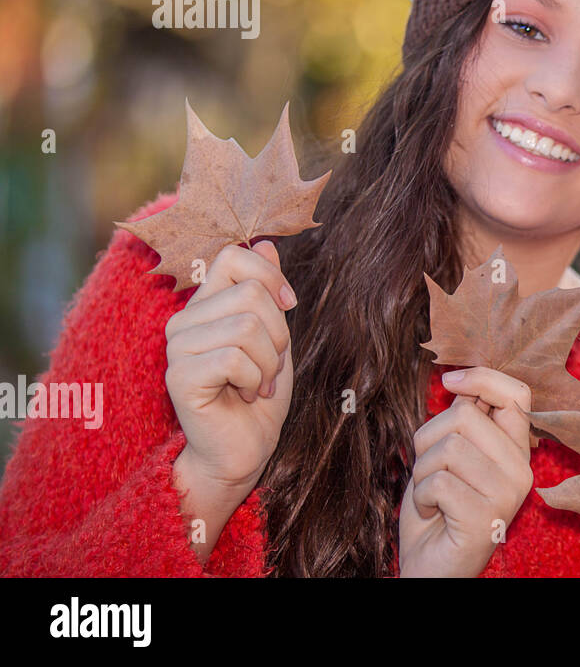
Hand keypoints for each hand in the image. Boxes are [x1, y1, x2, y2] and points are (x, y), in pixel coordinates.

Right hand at [165, 240, 294, 496]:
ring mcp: (177, 348)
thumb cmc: (260, 395)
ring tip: (259, 383)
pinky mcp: (179, 377)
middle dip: (279, 332)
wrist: (243, 451)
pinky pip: (234, 358)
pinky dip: (255, 380)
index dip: (271, 276)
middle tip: (271, 364)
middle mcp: (184, 320)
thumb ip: (267, 291)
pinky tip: (246, 396)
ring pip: (246, 325)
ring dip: (269, 361)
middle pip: (250, 292)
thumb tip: (266, 241)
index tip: (288, 305)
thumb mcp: (274, 335)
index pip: (234, 255)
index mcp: (206, 304)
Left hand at [399, 367, 532, 576]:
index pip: (516, 394)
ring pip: (449, 448)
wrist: (430, 567)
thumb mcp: (450, 456)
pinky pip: (439, 482)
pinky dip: (422, 497)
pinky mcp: (487, 517)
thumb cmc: (437, 511)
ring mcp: (508, 494)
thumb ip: (463, 422)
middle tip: (429, 470)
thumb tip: (462, 379)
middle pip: (465, 414)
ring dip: (423, 471)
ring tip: (432, 495)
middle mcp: (521, 470)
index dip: (482, 377)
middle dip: (429, 438)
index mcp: (516, 451)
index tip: (448, 380)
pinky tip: (432, 513)